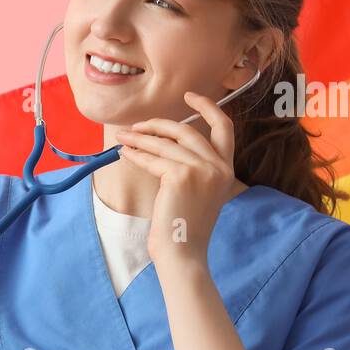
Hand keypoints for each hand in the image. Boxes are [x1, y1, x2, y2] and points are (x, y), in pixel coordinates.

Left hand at [111, 91, 237, 272]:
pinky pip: (153, 158)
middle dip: (158, 124)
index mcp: (227, 170)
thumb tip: (160, 142)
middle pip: (187, 130)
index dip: (207, 107)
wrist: (183, 253)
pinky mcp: (181, 175)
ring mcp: (202, 170)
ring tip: (123, 137)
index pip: (224, 127)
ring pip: (166, 143)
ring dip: (140, 138)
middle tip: (137, 125)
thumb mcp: (197, 193)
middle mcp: (219, 167)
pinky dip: (136, 154)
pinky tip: (125, 153)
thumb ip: (190, 167)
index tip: (189, 96)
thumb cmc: (183, 228)